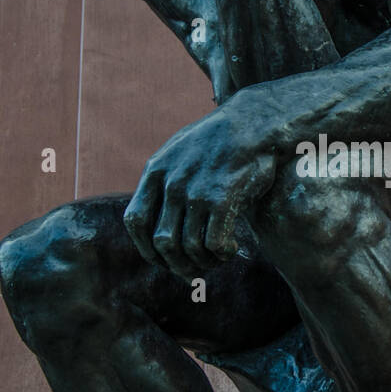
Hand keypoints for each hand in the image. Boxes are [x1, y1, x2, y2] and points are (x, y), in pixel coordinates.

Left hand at [124, 107, 276, 276]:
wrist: (255, 121)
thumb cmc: (221, 140)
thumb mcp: (179, 151)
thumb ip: (164, 180)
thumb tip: (157, 215)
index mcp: (156, 170)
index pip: (135, 222)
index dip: (146, 248)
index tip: (162, 258)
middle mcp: (172, 183)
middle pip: (162, 243)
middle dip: (177, 264)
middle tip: (193, 270)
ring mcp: (196, 192)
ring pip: (189, 248)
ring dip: (203, 262)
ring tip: (216, 259)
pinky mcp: (222, 200)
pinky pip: (214, 244)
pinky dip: (221, 255)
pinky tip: (231, 249)